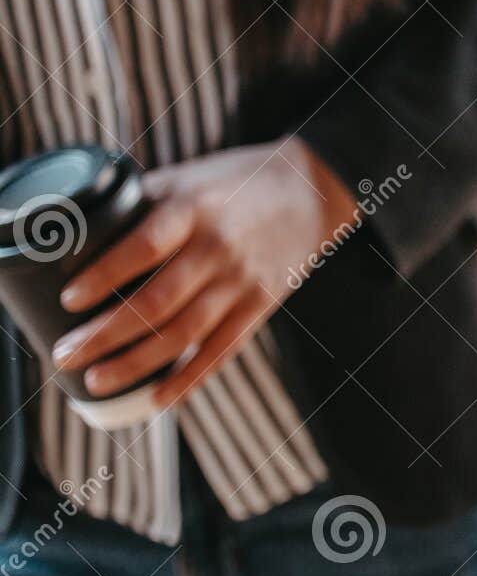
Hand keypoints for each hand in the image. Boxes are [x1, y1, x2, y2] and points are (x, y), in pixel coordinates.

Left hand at [51, 138, 359, 406]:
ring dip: (135, 363)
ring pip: (184, 334)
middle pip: (157, 301)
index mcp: (195, 209)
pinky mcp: (261, 304)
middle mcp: (219, 247)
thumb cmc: (236, 181)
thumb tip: (77, 239)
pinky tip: (156, 397)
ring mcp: (243, 280)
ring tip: (96, 379)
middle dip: (105, 335)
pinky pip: (221, 350)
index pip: (144, 246)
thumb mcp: (188, 178)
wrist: (312, 191)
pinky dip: (187, 378)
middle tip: (66, 355)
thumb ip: (141, 206)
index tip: (69, 299)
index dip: (105, 275)